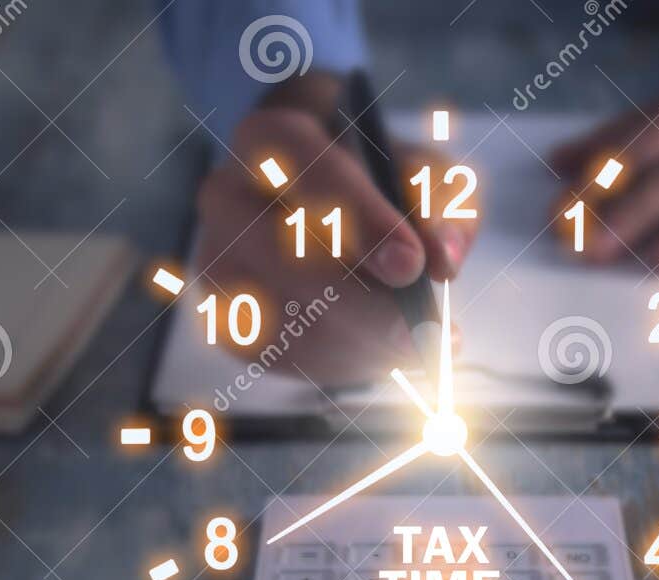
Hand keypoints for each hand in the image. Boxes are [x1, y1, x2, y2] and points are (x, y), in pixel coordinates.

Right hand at [193, 101, 477, 385]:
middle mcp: (227, 195)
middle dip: (353, 298)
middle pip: (272, 248)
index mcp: (272, 137)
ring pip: (276, 312)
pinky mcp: (227, 319)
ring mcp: (217, 260)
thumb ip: (440, 204)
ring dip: (355, 340)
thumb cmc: (383, 184)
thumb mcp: (424, 175)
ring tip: (420, 346)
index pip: (295, 159)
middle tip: (418, 330)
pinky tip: (383, 353)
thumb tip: (442, 262)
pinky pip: (277, 353)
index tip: (410, 265)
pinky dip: (339, 362)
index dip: (354, 215)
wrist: (335, 218)